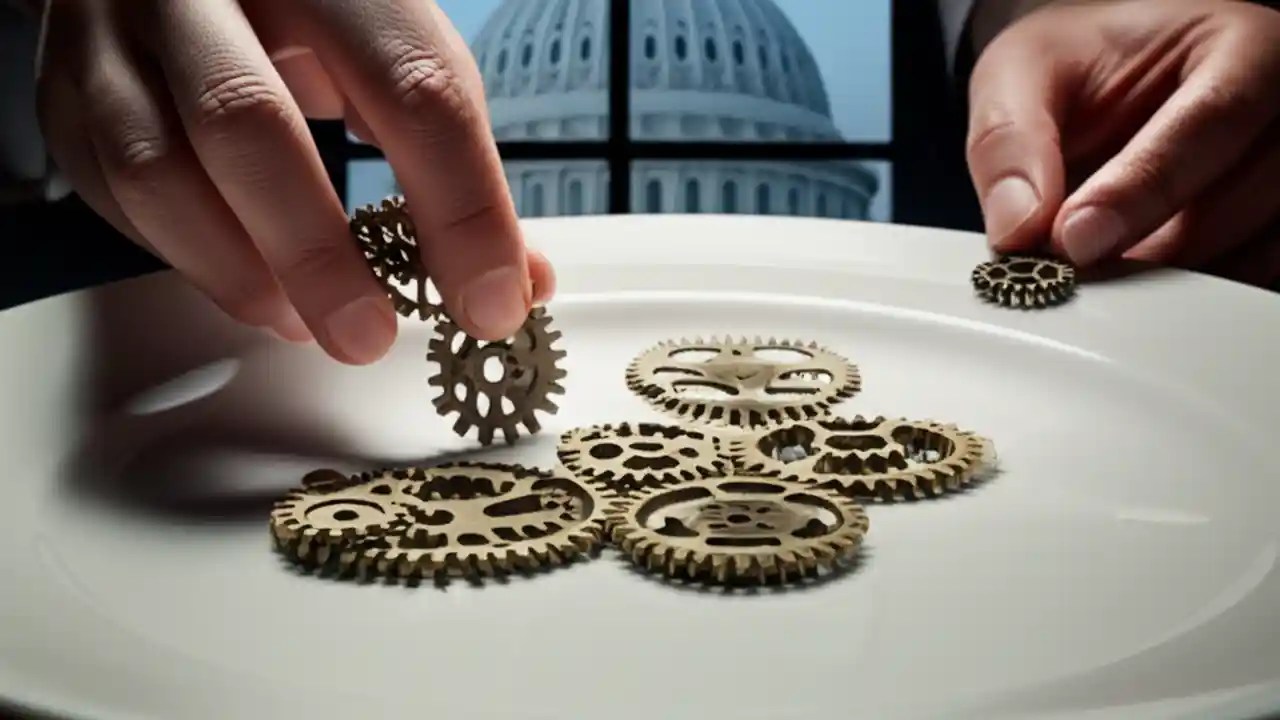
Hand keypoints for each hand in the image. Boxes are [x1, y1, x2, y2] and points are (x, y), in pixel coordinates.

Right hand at [34, 0, 554, 363]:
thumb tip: (515, 280)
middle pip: (250, 123)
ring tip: (306, 323)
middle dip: (318, 256)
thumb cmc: (310, 10)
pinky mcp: (71, 88)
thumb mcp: (396, 50)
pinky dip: (188, 257)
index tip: (490, 301)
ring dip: (241, 271)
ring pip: (159, 167)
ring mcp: (121, 33)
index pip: (413, 87)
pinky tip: (249, 285)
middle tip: (369, 337)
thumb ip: (452, 159)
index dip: (461, 208)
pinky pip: (114, 192)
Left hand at [965, 0, 1279, 285]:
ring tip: (1097, 273)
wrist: (1102, 85)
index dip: (1139, 188)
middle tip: (1071, 273)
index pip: (1213, 118)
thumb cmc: (1077, 68)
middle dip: (1148, 247)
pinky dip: (1183, 292)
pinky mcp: (1271, 231)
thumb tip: (1018, 229)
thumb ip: (1010, 141)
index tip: (1074, 238)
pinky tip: (1132, 285)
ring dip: (1165, 277)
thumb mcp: (1021, 74)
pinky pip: (1246, 277)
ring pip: (1248, 251)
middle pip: (1240, 198)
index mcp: (1239, 46)